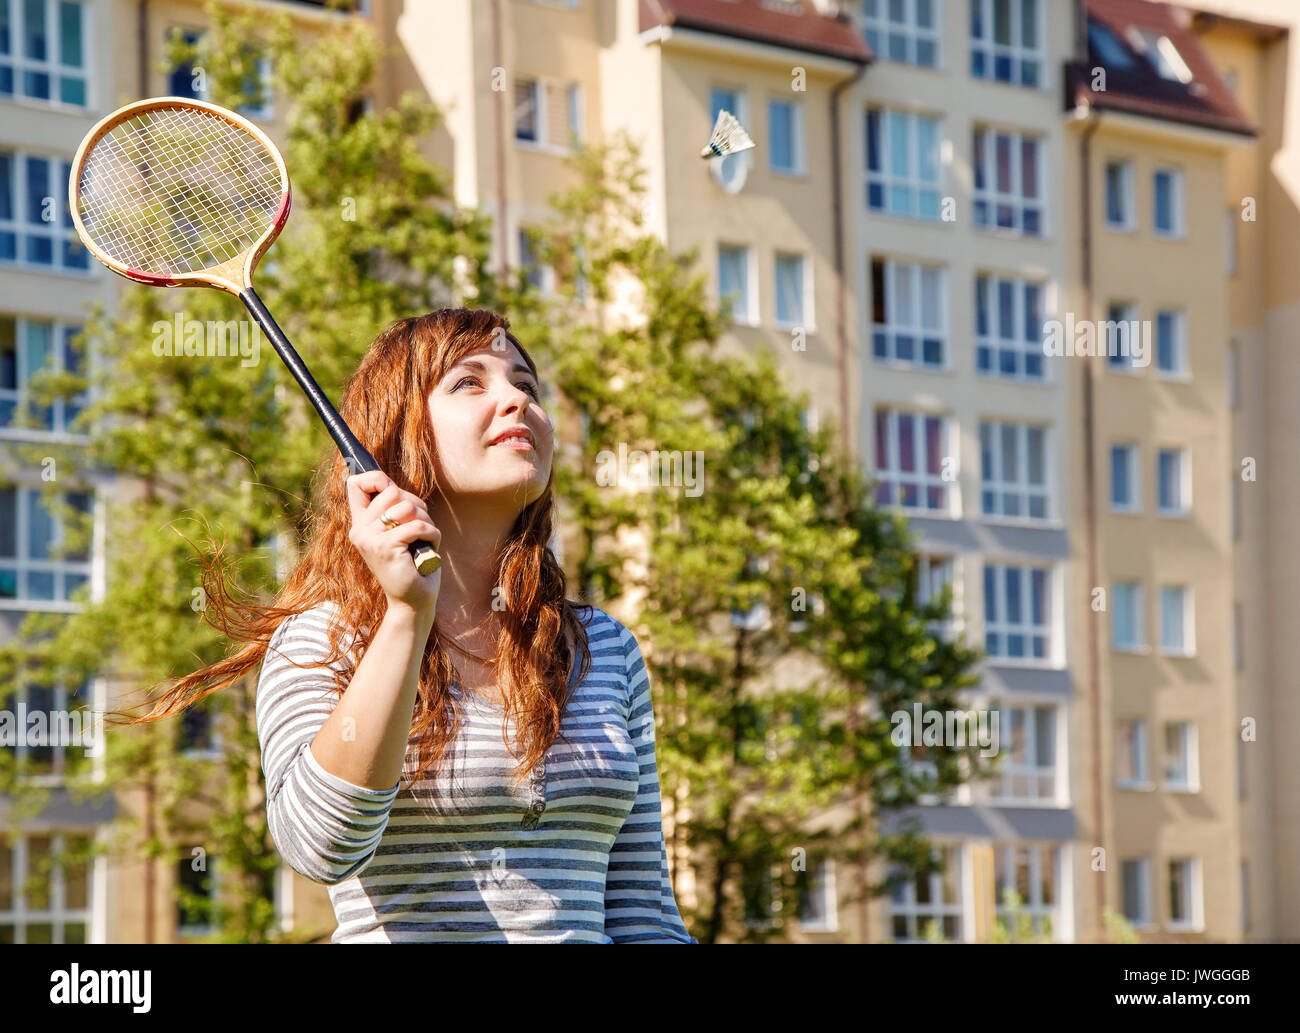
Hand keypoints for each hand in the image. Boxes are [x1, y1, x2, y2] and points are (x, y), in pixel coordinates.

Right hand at [344, 470, 441, 615]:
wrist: (413, 601)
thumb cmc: (412, 564)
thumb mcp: (400, 531)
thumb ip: (394, 508)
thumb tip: (389, 483)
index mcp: (361, 524)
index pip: (356, 484)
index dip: (377, 478)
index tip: (393, 491)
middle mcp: (360, 530)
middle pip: (392, 491)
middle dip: (416, 505)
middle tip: (420, 526)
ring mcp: (370, 539)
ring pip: (407, 507)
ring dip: (426, 521)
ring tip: (424, 539)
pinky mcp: (385, 548)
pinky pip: (417, 525)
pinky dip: (431, 534)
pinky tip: (429, 547)